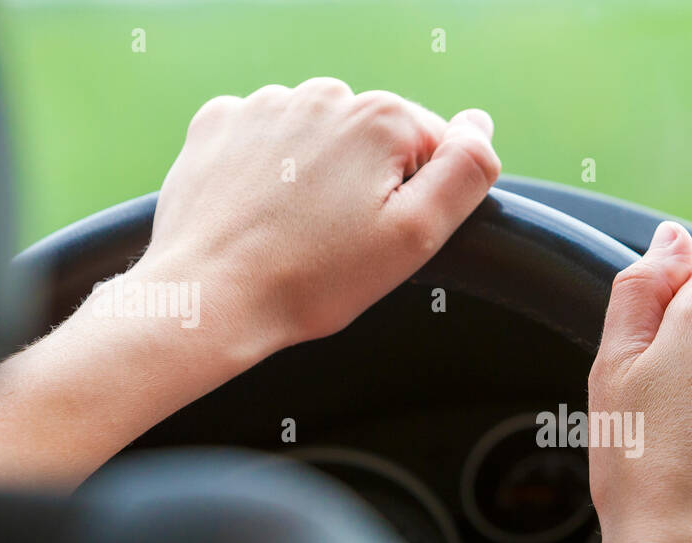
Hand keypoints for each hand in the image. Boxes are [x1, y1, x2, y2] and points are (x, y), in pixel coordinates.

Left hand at [0, 81, 499, 490]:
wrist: (210, 297)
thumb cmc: (313, 279)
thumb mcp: (416, 236)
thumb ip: (465, 173)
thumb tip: (481, 126)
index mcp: (381, 118)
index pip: (434, 148)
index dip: (419, 200)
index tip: (384, 236)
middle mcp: (324, 95)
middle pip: (376, 140)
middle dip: (370, 184)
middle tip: (342, 242)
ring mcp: (266, 105)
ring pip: (320, 138)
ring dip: (320, 176)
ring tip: (299, 232)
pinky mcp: (220, 124)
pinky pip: (267, 139)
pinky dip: (271, 171)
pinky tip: (264, 212)